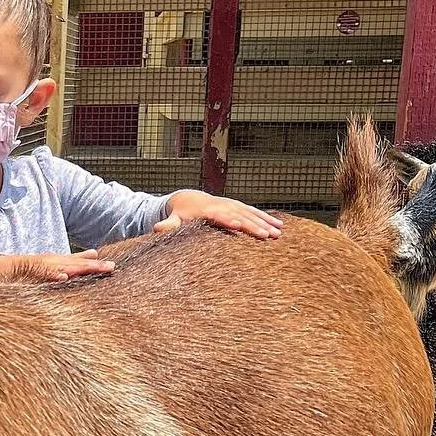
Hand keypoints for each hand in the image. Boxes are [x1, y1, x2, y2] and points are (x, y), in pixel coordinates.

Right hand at [0, 250, 115, 283]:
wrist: (3, 267)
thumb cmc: (31, 268)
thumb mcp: (55, 262)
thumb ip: (74, 259)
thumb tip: (95, 253)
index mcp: (59, 261)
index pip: (80, 262)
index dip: (96, 265)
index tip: (112, 267)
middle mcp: (53, 261)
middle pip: (76, 263)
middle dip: (93, 266)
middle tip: (110, 267)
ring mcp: (42, 266)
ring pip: (63, 267)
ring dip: (77, 268)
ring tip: (92, 269)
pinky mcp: (31, 271)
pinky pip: (43, 274)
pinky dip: (53, 275)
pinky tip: (63, 278)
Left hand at [153, 191, 283, 239]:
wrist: (187, 199)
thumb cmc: (180, 214)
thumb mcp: (173, 219)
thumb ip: (167, 225)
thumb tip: (156, 228)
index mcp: (208, 211)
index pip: (219, 215)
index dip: (228, 220)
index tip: (238, 226)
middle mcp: (223, 206)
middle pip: (240, 215)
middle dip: (254, 225)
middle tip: (267, 235)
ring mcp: (233, 206)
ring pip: (251, 214)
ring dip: (266, 223)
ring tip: (278, 234)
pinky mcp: (238, 207)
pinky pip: (255, 213)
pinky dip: (268, 219)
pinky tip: (280, 226)